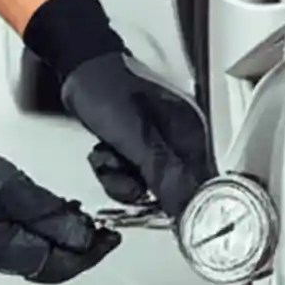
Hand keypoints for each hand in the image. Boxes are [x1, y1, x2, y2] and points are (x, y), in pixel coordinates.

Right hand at [0, 141, 120, 282]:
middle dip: (85, 248)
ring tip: (90, 219)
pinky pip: (38, 239)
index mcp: (6, 254)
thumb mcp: (15, 192)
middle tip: (108, 230)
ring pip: (49, 251)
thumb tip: (84, 238)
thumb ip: (51, 216)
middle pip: (56, 264)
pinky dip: (57, 228)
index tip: (112, 238)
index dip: (91, 255)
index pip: (60, 266)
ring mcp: (1, 247)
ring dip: (72, 236)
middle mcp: (4, 258)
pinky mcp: (1, 233)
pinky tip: (67, 211)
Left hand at [59, 53, 214, 216]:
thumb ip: (163, 176)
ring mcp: (162, 142)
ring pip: (150, 182)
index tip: (170, 215)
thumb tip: (185, 207)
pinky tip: (107, 153)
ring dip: (123, 178)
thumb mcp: (135, 139)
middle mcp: (182, 140)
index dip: (190, 203)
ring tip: (110, 158)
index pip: (205, 182)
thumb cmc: (108, 92)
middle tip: (126, 172)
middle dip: (145, 187)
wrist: (79, 69)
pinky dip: (116, 169)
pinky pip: (135, 173)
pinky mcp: (142, 144)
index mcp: (192, 135)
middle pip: (176, 187)